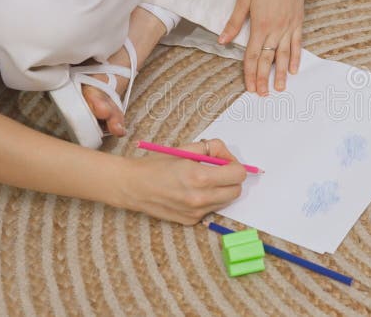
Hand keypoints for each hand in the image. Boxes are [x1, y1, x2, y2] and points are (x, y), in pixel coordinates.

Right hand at [118, 139, 246, 224]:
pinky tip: (191, 192)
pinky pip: (210, 209)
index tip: (225, 161)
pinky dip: (208, 200)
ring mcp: (196, 212)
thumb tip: (226, 153)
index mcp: (200, 176)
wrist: (132, 186)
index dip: (234, 164)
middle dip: (231, 179)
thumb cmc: (156, 165)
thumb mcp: (184, 148)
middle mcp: (201, 198)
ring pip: (225, 201)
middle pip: (236, 191)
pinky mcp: (191, 221)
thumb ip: (210, 148)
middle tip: (217, 170)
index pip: (238, 174)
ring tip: (202, 180)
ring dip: (221, 190)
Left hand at [219, 0, 304, 95]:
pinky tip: (294, 69)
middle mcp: (276, 29)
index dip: (250, 73)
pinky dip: (295, 57)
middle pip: (268, 59)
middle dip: (264, 78)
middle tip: (263, 94)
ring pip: (284, 55)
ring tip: (279, 88)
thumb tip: (223, 40)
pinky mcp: (298, 21)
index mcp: (260, 25)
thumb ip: (234, 22)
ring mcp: (289, 26)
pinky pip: (297, 44)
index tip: (250, 87)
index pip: (253, 55)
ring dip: (280, 73)